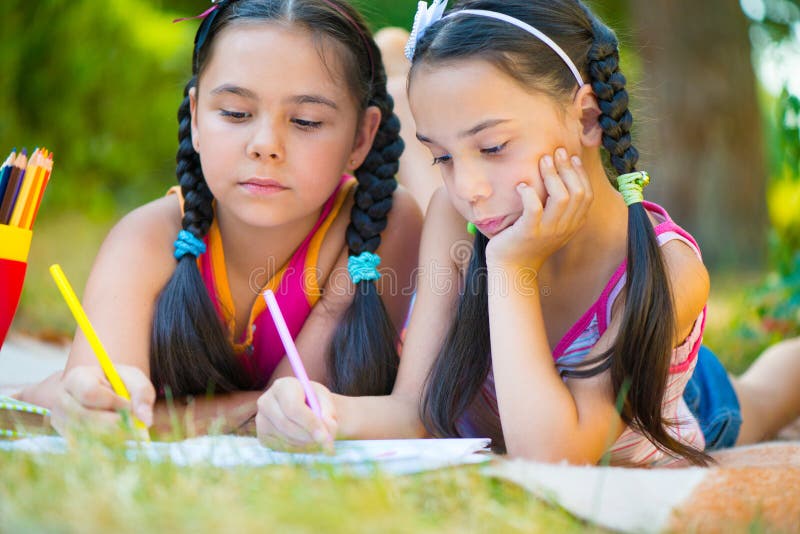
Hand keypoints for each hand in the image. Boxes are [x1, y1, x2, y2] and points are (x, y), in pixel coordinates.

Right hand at [50, 364, 154, 435]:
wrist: (97, 392)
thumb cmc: (116, 382)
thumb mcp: (133, 378)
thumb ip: (142, 393)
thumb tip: (145, 420)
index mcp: (77, 378)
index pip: (90, 392)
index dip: (113, 402)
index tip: (130, 406)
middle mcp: (62, 399)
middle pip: (84, 417)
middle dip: (113, 423)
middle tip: (133, 424)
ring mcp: (60, 421)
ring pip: (85, 435)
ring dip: (111, 435)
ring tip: (125, 427)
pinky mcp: (65, 438)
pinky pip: (85, 447)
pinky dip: (105, 444)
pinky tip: (116, 437)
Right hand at [256, 377, 336, 451]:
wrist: (303, 409)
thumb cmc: (314, 401)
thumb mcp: (325, 401)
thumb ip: (329, 414)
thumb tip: (327, 433)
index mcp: (282, 386)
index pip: (293, 407)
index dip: (309, 423)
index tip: (325, 436)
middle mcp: (266, 401)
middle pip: (286, 424)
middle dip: (308, 435)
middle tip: (325, 442)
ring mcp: (261, 420)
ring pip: (285, 438)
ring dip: (305, 442)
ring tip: (317, 436)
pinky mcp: (262, 436)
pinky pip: (281, 447)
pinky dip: (297, 447)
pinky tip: (304, 439)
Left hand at [485, 148, 592, 269]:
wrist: (512, 270)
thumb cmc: (528, 242)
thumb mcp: (551, 225)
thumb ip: (558, 207)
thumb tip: (558, 175)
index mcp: (573, 224)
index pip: (587, 194)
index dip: (580, 173)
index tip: (571, 157)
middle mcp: (564, 227)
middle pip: (577, 192)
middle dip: (568, 168)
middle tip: (556, 152)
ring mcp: (548, 231)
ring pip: (561, 198)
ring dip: (552, 176)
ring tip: (543, 161)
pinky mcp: (528, 233)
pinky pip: (534, 209)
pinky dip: (529, 193)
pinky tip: (521, 186)